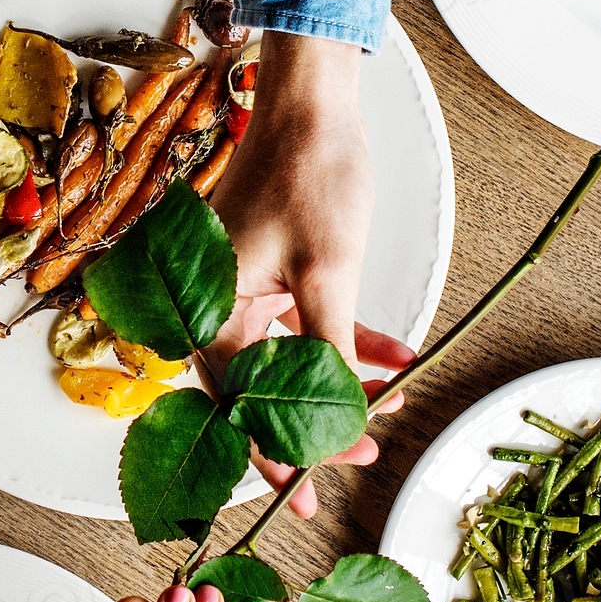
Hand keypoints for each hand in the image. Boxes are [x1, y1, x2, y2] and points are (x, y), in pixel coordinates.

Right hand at [205, 31, 415, 517]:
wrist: (313, 101)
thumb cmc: (308, 174)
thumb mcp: (328, 277)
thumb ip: (327, 356)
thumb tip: (338, 422)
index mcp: (204, 311)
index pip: (237, 406)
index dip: (274, 457)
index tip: (305, 499)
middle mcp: (211, 306)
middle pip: (263, 389)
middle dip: (318, 423)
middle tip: (364, 453)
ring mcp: (240, 291)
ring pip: (291, 359)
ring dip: (342, 382)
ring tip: (392, 404)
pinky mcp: (270, 273)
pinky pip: (307, 323)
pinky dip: (347, 341)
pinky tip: (397, 357)